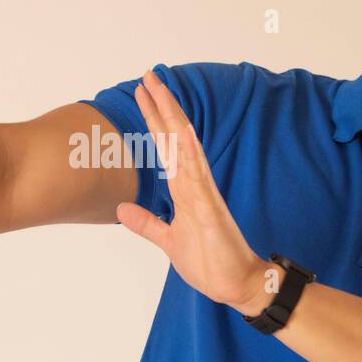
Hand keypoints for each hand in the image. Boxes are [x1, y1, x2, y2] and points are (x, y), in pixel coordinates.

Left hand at [116, 71, 274, 314]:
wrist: (238, 285)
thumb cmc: (211, 263)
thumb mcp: (168, 241)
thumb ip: (148, 223)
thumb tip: (122, 209)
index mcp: (186, 189)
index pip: (167, 147)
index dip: (154, 120)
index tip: (143, 95)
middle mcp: (195, 184)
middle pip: (176, 137)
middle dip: (161, 106)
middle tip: (148, 76)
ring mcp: (204, 193)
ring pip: (186, 146)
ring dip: (172, 117)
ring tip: (159, 90)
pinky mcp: (210, 209)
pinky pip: (197, 175)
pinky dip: (188, 152)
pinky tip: (179, 131)